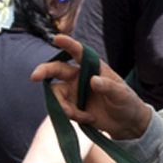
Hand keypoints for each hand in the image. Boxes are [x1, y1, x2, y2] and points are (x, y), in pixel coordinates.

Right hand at [31, 35, 151, 140]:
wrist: (127, 124)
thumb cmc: (127, 103)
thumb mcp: (122, 94)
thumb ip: (108, 87)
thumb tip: (93, 80)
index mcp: (93, 68)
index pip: (79, 53)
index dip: (68, 45)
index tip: (57, 38)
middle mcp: (80, 78)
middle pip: (57, 70)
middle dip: (44, 71)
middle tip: (34, 76)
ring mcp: (75, 93)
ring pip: (56, 93)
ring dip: (61, 104)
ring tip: (74, 114)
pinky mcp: (73, 108)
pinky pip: (63, 109)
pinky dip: (73, 116)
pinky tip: (89, 119)